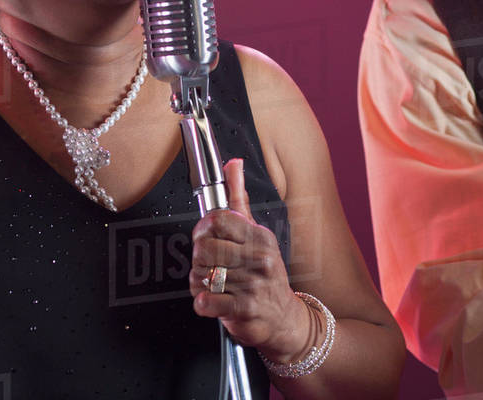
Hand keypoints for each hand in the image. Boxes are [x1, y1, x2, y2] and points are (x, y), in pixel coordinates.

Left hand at [189, 159, 312, 361]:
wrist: (284, 319)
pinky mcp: (246, 308)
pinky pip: (206, 301)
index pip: (218, 219)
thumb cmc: (265, 274)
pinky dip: (202, 303)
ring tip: (214, 285)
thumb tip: (233, 163)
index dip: (203, 229)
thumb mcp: (255, 233)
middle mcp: (259, 257)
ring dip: (200, 283)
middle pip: (204, 247)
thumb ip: (238, 198)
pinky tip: (212, 301)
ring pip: (201, 275)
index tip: (205, 237)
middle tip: (209, 266)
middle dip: (198, 260)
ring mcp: (254, 283)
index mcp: (259, 236)